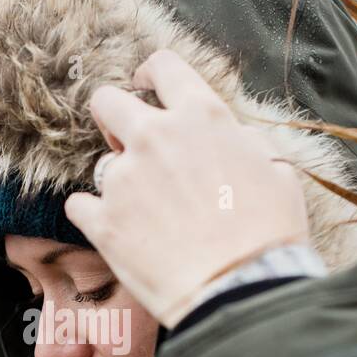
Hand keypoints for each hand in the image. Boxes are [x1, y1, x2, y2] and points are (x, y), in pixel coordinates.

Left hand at [64, 49, 309, 326]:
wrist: (241, 289)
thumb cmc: (268, 234)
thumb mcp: (277, 171)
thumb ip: (242, 142)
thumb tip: (229, 138)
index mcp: (200, 118)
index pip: (164, 67)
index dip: (151, 74)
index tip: (146, 85)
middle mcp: (155, 138)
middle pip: (107, 101)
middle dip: (113, 117)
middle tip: (129, 144)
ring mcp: (123, 179)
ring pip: (103, 165)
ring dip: (120, 182)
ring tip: (149, 214)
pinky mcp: (102, 221)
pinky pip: (80, 206)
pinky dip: (95, 216)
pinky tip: (120, 233)